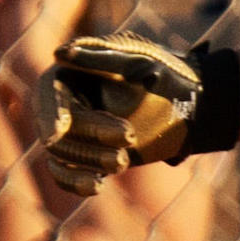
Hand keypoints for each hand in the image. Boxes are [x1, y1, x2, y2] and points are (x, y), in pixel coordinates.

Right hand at [36, 34, 208, 195]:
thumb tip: (58, 54)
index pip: (49, 96)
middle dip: (92, 135)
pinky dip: (77, 182)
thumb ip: (101, 57)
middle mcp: (64, 105)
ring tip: (124, 161)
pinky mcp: (88, 156)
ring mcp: (75, 134)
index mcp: (69, 76)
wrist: (190, 103)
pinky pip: (67, 175)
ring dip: (90, 160)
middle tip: (130, 135)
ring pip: (63, 155)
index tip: (58, 131)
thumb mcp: (138, 59)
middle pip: (59, 129)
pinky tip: (97, 186)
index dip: (50, 113)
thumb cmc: (163, 73)